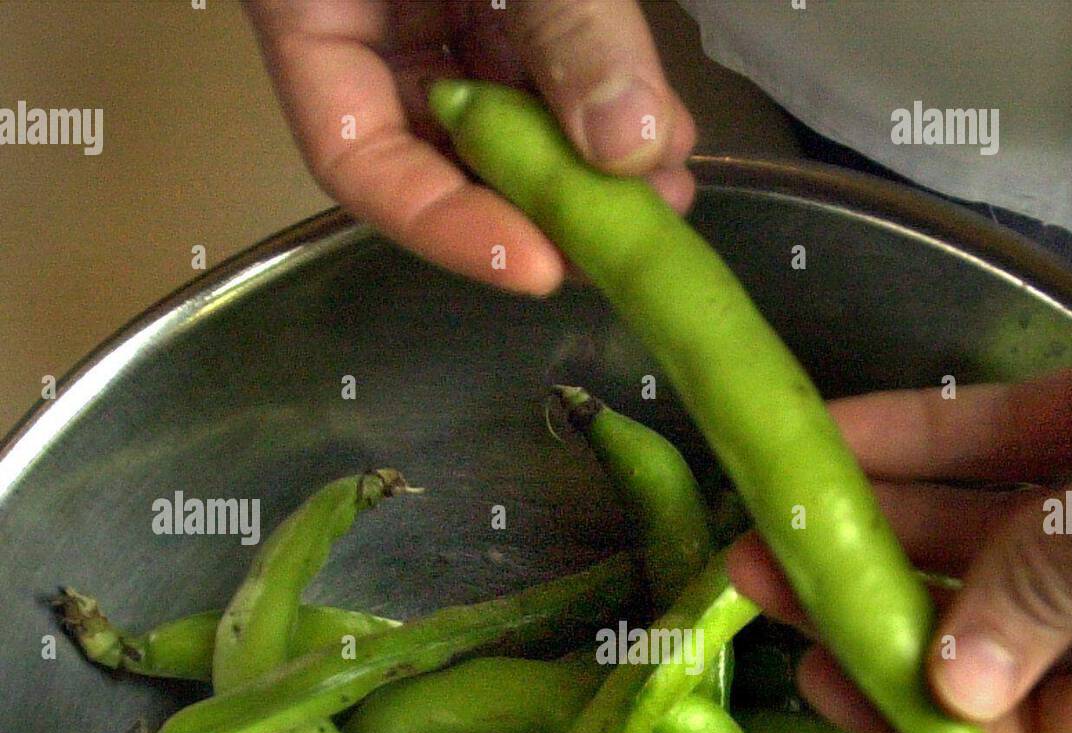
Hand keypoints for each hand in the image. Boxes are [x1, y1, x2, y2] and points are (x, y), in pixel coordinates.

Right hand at [244, 0, 695, 291]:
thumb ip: (565, 22)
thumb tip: (630, 146)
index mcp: (308, 10)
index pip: (358, 161)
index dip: (448, 228)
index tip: (537, 266)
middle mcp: (365, 26)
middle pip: (444, 155)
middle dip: (545, 204)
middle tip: (627, 237)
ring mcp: (427, 9)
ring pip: (504, 116)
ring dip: (586, 162)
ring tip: (660, 186)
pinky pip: (538, 61)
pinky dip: (597, 98)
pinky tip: (652, 128)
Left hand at [730, 161, 1071, 732]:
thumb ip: (1061, 593)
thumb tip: (954, 690)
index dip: (933, 726)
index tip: (827, 682)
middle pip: (998, 636)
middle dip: (880, 609)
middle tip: (766, 579)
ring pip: (989, 534)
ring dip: (883, 520)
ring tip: (773, 506)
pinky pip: (1004, 443)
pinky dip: (923, 439)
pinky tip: (834, 434)